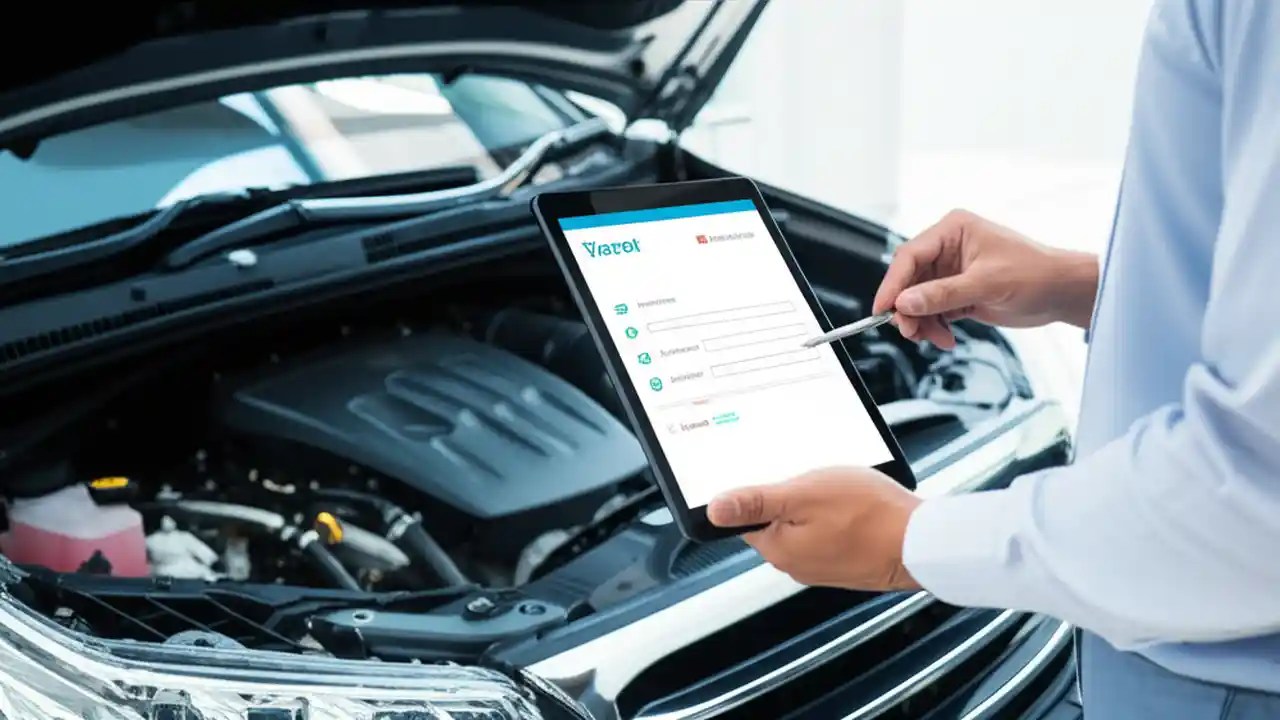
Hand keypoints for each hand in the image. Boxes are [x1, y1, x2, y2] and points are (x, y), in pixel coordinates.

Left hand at [707, 467, 922, 590]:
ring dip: (813, 504)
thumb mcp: (804, 495)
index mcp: (778, 549)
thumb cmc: (870, 516)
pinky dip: (834, 515)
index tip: (770, 472)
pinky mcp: (846, 561)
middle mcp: (796, 563)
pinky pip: (827, 532)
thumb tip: (713, 510)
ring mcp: (822, 564)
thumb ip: (756, 502)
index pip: (746, 517)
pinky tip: (851, 503)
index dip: (755, 490)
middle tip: (811, 476)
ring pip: (803, 524)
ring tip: (836, 488)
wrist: (923, 543)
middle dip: (787, 495)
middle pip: (774, 520)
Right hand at [872, 209, 1098, 348]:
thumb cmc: (1036, 273)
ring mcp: (952, 272)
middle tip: (910, 331)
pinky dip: (934, 327)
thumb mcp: (986, 283)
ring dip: (922, 323)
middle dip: (908, 309)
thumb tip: (905, 303)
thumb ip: (942, 294)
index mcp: (953, 231)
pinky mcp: (957, 293)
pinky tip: (946, 338)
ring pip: (917, 300)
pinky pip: (932, 312)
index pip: (910, 256)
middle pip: (909, 280)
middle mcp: (948, 249)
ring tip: (938, 338)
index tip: (883, 309)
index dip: (892, 284)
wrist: (1062, 293)